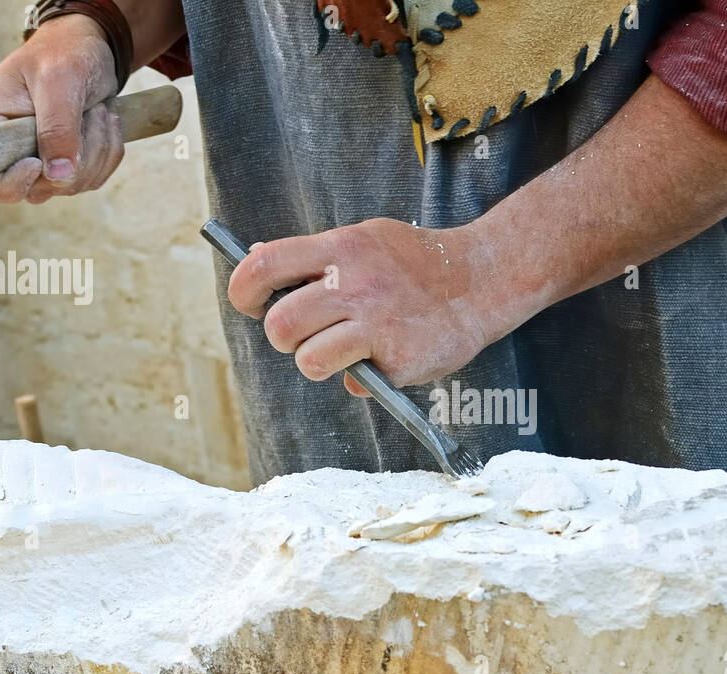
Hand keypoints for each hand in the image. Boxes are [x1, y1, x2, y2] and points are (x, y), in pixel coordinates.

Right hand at [0, 15, 123, 203]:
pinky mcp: (69, 164)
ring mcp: (42, 161)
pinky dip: (108, 153)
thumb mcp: (57, 82)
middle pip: (40, 188)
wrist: (87, 50)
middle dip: (75, 157)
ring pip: (72, 184)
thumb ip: (56, 128)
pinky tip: (105, 123)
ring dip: (98, 151)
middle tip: (89, 114)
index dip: (12, 183)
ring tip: (97, 112)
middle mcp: (13, 150)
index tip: (38, 163)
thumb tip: (58, 176)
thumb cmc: (62, 54)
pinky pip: (93, 177)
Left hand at [227, 218, 514, 395]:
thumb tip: (258, 257)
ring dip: (315, 362)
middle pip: (280, 325)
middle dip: (283, 338)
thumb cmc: (417, 264)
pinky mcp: (397, 358)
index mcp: (341, 248)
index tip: (250, 304)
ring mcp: (376, 322)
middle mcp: (354, 283)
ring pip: (308, 360)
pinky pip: (353, 382)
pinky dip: (361, 380)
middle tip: (304, 336)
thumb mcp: (366, 239)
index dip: (243, 291)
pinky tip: (385, 359)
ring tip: (340, 352)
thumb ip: (317, 255)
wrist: (483, 280)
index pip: (264, 265)